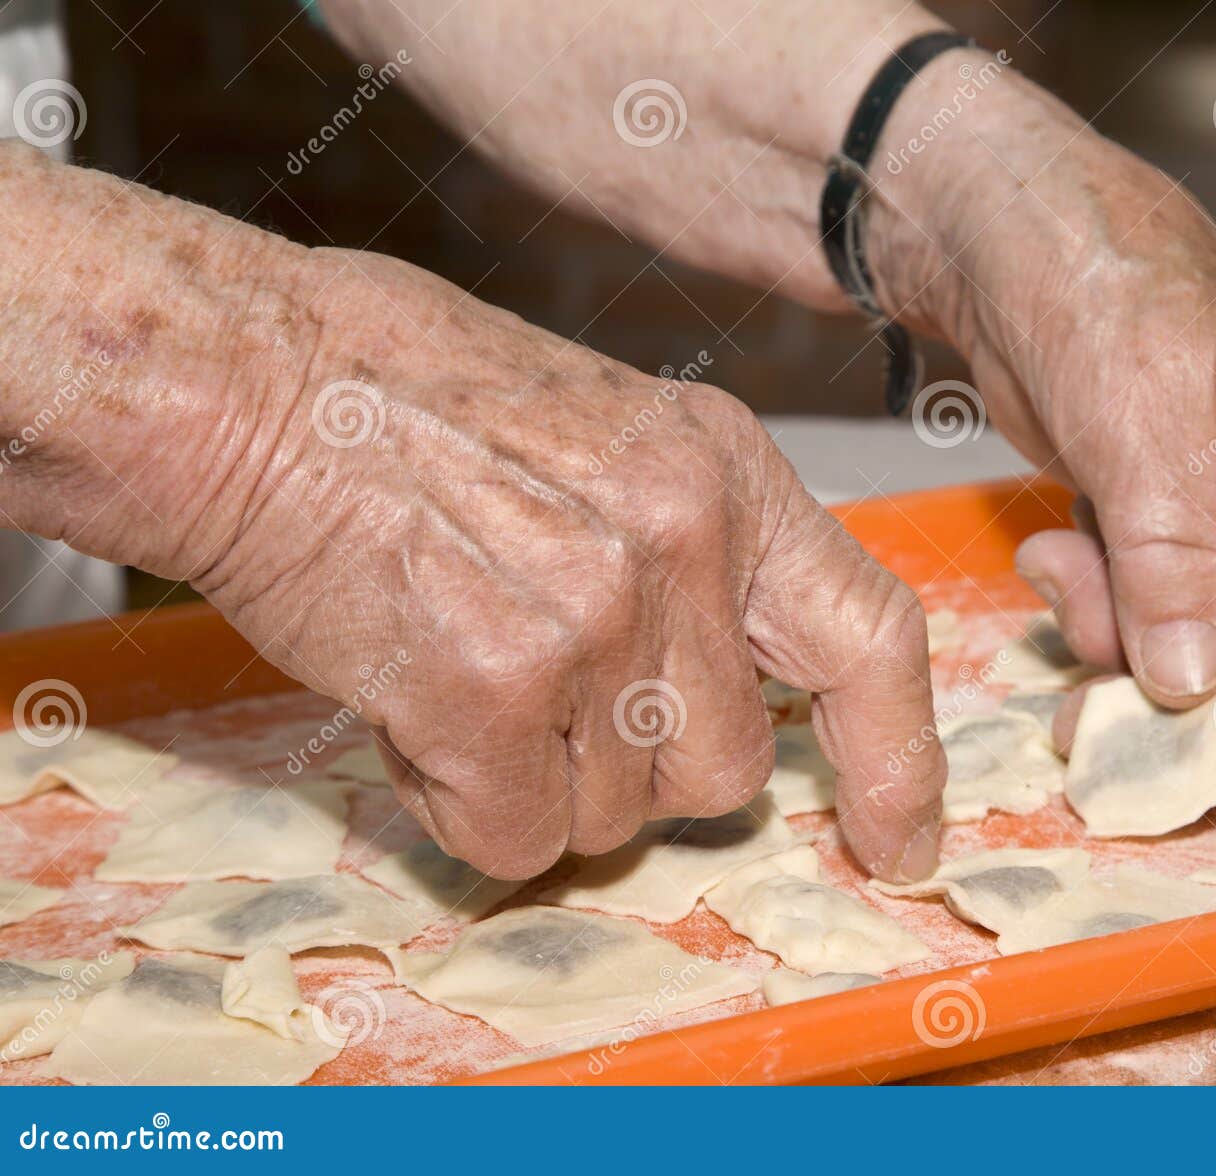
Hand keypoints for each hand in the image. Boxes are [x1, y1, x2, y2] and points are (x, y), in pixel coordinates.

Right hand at [185, 252, 945, 879]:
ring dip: (533, 777)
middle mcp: (680, 542)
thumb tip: (723, 687)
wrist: (243, 377)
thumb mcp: (602, 432)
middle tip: (539, 690)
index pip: (868, 636)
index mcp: (723, 474)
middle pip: (720, 767)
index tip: (900, 837)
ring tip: (454, 659)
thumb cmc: (400, 396)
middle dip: (637, 764)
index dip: (897, 756)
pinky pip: (515, 836)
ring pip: (611, 813)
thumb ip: (687, 554)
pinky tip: (413, 706)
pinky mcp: (490, 688)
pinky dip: (460, 803)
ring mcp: (591, 616)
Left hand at [871, 64, 1215, 758]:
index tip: (1188, 723)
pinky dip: (1106, 615)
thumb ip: (1171, 549)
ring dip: (1127, 642)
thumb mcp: (1127, 408)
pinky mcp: (1186, 534)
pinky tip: (1057, 554)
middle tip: (1083, 635)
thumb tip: (1198, 681)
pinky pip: (1163, 622)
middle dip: (1185, 679)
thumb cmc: (1086, 281)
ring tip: (1059, 565)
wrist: (1017, 243)